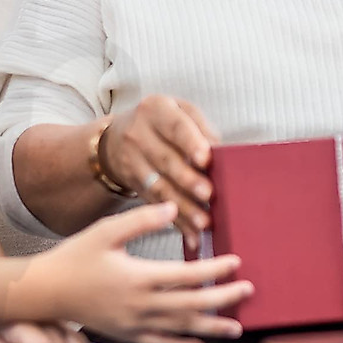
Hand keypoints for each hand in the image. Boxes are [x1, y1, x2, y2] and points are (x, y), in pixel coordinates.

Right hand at [37, 201, 252, 342]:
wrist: (45, 291)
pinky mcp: (126, 336)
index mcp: (138, 278)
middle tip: (249, 290)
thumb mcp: (107, 230)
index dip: (214, 270)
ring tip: (237, 326)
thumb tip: (174, 207)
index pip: (187, 276)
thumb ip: (142, 219)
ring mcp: (133, 326)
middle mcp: (139, 307)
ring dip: (211, 328)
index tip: (237, 262)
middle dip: (223, 299)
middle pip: (191, 307)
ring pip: (181, 331)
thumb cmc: (76, 256)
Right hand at [102, 95, 217, 250]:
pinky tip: (192, 233)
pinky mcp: (134, 185)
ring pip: (159, 187)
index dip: (191, 143)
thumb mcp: (180, 111)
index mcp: (156, 109)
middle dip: (188, 180)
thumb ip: (201, 129)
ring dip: (183, 207)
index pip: (175, 126)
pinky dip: (175, 221)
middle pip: (165, 160)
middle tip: (209, 194)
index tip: (206, 159)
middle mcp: (139, 134)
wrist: (119, 136)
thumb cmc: (162, 122)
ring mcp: (132, 161)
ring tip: (203, 221)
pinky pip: (156, 205)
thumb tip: (223, 153)